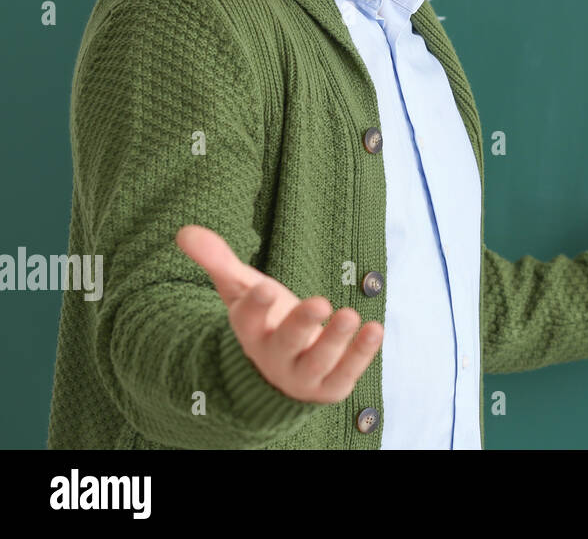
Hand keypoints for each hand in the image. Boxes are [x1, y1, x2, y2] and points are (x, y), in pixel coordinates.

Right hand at [175, 225, 382, 402]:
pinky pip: (347, 373)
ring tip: (351, 314)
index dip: (256, 306)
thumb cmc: (267, 320)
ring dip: (336, 340)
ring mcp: (303, 375)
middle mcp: (275, 357)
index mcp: (251, 332)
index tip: (265, 288)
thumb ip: (218, 260)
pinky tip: (375, 329)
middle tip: (322, 302)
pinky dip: (361, 353)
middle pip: (286, 343)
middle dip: (302, 324)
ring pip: (318, 362)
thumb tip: (183, 231)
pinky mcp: (330, 386)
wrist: (282, 372)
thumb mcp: (243, 289)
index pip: (247, 320)